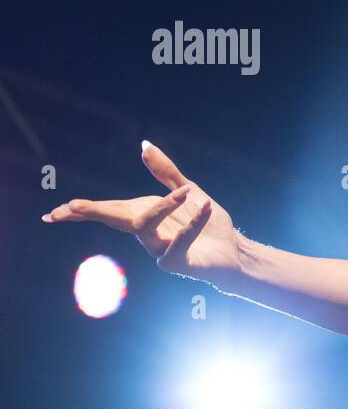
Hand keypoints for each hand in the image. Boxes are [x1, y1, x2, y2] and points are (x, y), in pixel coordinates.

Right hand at [41, 141, 241, 282]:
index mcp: (143, 214)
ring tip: (187, 191)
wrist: (234, 249)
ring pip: (144, 227)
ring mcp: (159, 249)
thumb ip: (165, 172)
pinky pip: (179, 242)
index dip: (80, 211)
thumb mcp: (187, 191)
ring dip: (162, 206)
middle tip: (71, 206)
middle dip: (92, 212)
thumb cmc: (208, 224)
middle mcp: (146, 233)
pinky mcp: (177, 263)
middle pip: (113, 219)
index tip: (52, 213)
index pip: (107, 211)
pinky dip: (192, 224)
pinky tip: (205, 208)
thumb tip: (144, 145)